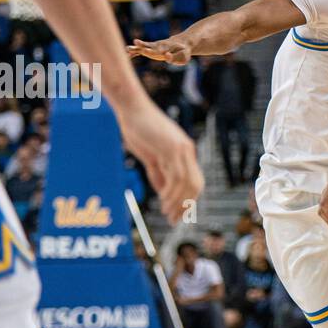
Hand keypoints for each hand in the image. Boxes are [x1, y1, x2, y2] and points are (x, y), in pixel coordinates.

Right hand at [118, 100, 203, 223]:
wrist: (131, 107)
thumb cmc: (138, 128)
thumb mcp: (151, 156)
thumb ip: (159, 173)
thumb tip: (165, 193)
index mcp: (185, 153)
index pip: (194, 182)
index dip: (188, 200)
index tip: (177, 214)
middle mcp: (187, 151)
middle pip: (196, 185)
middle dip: (186, 205)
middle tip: (173, 219)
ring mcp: (181, 149)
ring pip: (188, 183)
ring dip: (178, 202)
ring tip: (168, 214)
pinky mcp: (172, 148)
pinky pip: (177, 176)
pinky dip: (172, 192)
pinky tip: (164, 200)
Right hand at [127, 37, 192, 64]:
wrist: (181, 43)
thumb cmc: (183, 52)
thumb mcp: (183, 57)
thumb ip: (175, 58)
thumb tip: (166, 56)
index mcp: (168, 48)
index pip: (164, 51)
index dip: (165, 54)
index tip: (166, 55)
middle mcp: (159, 46)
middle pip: (151, 47)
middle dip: (144, 47)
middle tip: (136, 42)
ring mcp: (154, 47)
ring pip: (144, 47)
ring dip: (136, 48)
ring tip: (127, 48)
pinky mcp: (151, 48)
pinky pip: (141, 50)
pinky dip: (134, 52)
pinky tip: (127, 55)